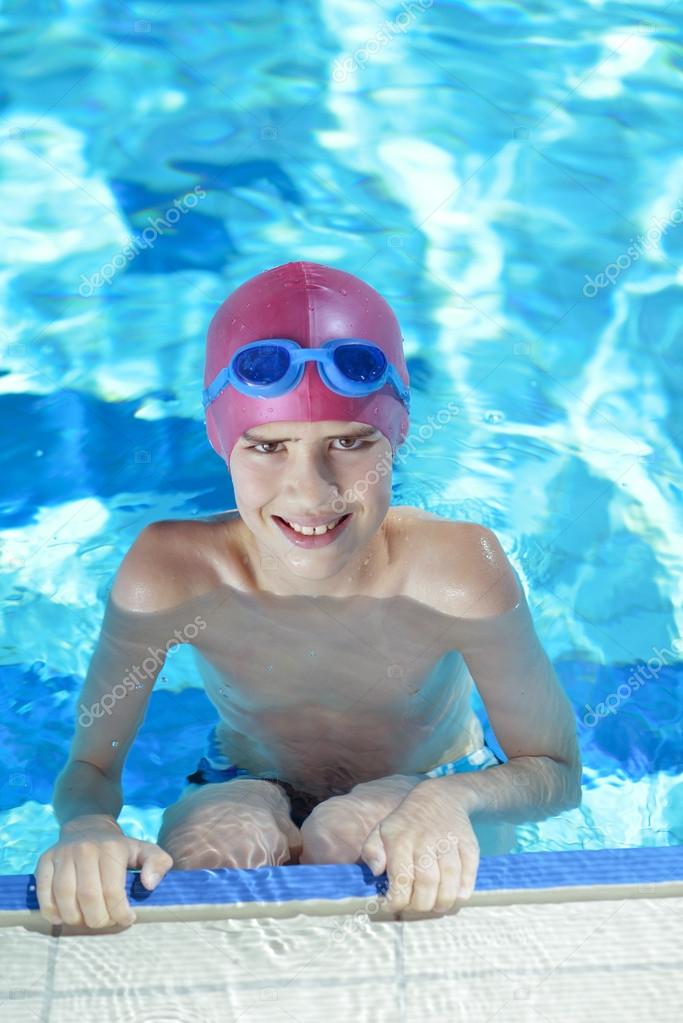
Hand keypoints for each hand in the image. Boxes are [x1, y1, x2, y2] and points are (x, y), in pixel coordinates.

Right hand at [35, 814, 172, 928]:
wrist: (88, 827)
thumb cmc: (119, 848)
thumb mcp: (145, 850)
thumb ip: (158, 863)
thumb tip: (149, 885)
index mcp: (112, 848)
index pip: (113, 892)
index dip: (119, 914)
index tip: (127, 919)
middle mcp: (85, 849)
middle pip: (88, 897)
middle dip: (98, 919)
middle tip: (105, 921)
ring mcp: (63, 854)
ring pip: (64, 897)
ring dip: (75, 918)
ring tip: (86, 920)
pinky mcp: (45, 861)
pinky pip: (44, 892)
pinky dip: (51, 911)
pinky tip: (63, 917)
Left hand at [360, 780, 478, 914]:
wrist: (440, 798)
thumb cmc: (406, 822)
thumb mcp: (381, 830)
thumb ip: (372, 850)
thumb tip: (376, 871)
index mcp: (401, 840)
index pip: (401, 879)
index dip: (398, 901)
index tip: (393, 907)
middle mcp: (426, 840)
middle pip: (427, 884)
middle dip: (421, 905)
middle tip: (416, 908)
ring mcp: (449, 842)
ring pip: (450, 880)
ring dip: (443, 902)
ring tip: (435, 906)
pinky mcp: (468, 844)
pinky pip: (469, 872)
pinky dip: (463, 889)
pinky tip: (455, 896)